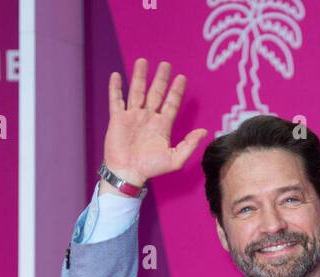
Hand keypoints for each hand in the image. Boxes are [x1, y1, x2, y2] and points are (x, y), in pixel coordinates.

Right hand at [103, 58, 207, 185]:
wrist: (127, 173)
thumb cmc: (150, 169)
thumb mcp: (174, 159)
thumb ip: (189, 145)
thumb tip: (204, 132)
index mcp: (162, 125)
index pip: (171, 103)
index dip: (176, 91)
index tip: (181, 78)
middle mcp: (148, 118)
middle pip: (155, 93)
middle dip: (161, 79)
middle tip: (166, 64)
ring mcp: (132, 117)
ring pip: (136, 91)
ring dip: (139, 76)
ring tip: (142, 61)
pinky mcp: (117, 119)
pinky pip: (116, 100)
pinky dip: (115, 88)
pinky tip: (116, 75)